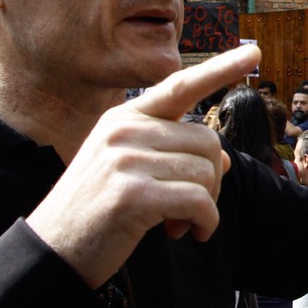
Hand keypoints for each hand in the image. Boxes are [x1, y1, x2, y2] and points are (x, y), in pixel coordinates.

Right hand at [27, 45, 261, 287]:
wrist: (51, 252)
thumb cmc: (97, 212)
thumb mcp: (131, 171)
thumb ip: (173, 155)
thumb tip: (223, 157)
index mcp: (124, 118)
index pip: (181, 85)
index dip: (222, 69)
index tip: (255, 54)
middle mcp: (124, 130)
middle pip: (207, 140)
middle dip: (211, 179)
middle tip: (191, 208)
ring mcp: (126, 160)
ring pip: (206, 172)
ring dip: (206, 205)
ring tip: (180, 224)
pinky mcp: (132, 194)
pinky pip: (198, 200)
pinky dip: (206, 221)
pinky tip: (190, 233)